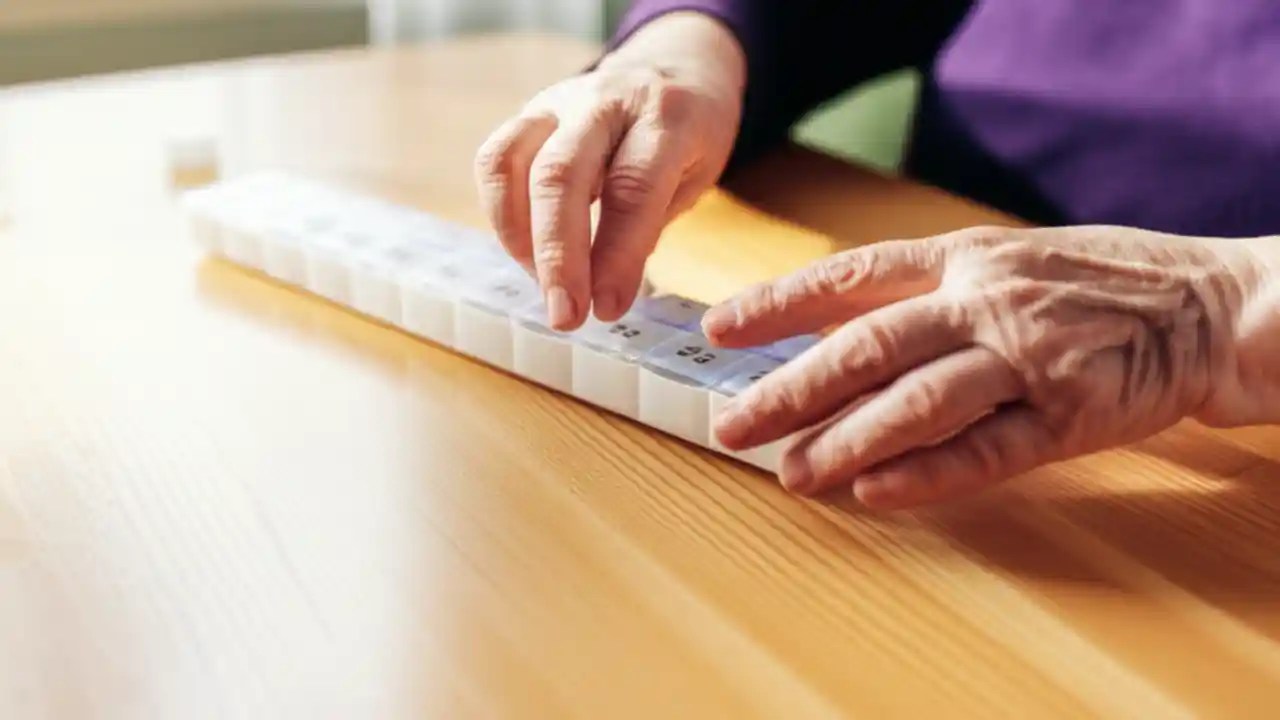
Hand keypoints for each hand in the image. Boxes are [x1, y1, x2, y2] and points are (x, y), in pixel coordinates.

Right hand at [474, 12, 745, 329]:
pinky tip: (529, 254)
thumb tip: (605, 289)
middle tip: (565, 316)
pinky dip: (504, 218)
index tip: (608, 309)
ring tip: (546, 287)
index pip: (633, 187)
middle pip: (560, 174)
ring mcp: (558, 102)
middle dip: (557, 255)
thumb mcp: (695, 175)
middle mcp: (605, 101)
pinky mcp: (526, 113)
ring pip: (509, 164)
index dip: (617, 254)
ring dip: (519, 239)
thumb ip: (649, 222)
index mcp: (666, 117)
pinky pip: (494, 163)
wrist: (674, 65)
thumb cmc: (689, 136)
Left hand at [702, 225, 1279, 508]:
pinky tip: (874, 492)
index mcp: (963, 256)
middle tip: (732, 424)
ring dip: (846, 440)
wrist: (1209, 305)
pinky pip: (985, 451)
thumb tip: (827, 319)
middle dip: (789, 387)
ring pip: (918, 403)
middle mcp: (985, 301)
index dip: (779, 302)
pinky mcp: (1068, 415)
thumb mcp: (1003, 257)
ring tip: (792, 474)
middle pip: (867, 345)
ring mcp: (1027, 359)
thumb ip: (923, 286)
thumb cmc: (1093, 282)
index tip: (719, 329)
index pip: (850, 275)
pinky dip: (926, 474)